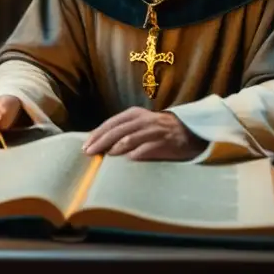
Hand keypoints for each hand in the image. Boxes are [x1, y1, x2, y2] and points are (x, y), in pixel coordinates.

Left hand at [82, 106, 206, 160]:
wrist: (188, 131)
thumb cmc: (157, 130)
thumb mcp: (139, 124)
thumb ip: (121, 131)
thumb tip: (97, 143)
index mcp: (134, 114)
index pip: (111, 123)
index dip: (97, 134)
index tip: (85, 146)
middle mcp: (143, 119)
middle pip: (117, 130)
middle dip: (101, 141)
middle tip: (89, 153)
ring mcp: (154, 130)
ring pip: (131, 137)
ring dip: (116, 147)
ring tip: (106, 155)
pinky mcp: (165, 142)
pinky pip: (148, 148)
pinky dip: (137, 153)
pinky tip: (128, 160)